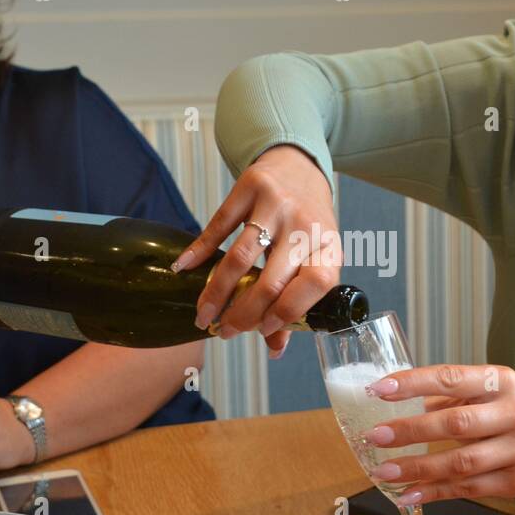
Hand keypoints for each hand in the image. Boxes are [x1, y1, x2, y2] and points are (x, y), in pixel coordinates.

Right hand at [170, 144, 339, 359]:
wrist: (300, 167)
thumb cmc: (309, 224)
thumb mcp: (315, 257)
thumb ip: (297, 301)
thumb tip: (275, 348)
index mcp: (329, 247)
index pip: (316, 285)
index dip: (288, 312)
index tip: (262, 331)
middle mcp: (305, 225)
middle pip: (271, 280)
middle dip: (243, 314)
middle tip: (224, 331)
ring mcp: (278, 204)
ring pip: (240, 257)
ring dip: (217, 291)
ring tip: (204, 313)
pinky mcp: (251, 186)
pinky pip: (219, 225)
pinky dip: (199, 250)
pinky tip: (185, 268)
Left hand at [360, 364, 514, 504]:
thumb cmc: (503, 413)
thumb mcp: (483, 392)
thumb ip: (445, 394)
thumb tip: (389, 399)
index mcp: (501, 382)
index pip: (451, 377)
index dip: (413, 383)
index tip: (378, 389)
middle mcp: (514, 413)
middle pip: (456, 423)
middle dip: (411, 431)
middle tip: (376, 436)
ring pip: (460, 462)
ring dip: (417, 468)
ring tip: (383, 471)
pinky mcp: (514, 482)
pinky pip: (466, 489)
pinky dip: (433, 492)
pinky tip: (407, 494)